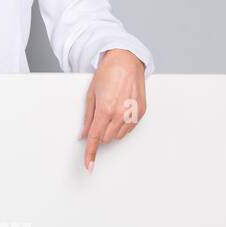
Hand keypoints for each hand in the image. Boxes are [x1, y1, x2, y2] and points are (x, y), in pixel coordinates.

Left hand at [80, 48, 146, 171]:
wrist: (126, 61)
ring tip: (110, 110)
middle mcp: (120, 114)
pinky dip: (122, 126)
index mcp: (105, 109)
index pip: (95, 138)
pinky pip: (129, 129)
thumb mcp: (90, 95)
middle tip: (99, 117)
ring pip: (118, 136)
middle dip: (100, 133)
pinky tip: (120, 111)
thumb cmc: (107, 74)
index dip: (91, 153)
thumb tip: (83, 134)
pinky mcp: (142, 112)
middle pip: (106, 138)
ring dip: (111, 130)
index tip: (88, 166)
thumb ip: (87, 118)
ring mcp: (133, 114)